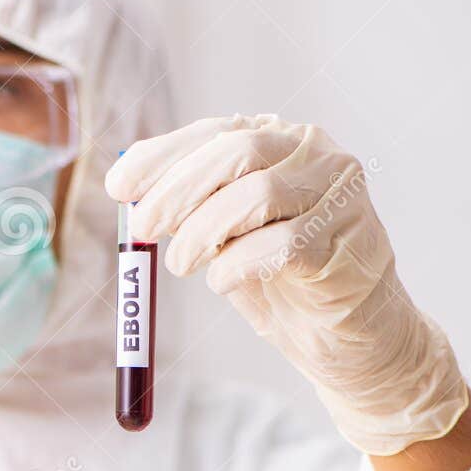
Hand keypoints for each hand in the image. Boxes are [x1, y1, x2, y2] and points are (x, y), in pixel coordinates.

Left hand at [106, 114, 468, 456]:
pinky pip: (282, 244)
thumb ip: (189, 208)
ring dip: (202, 232)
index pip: (214, 132)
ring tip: (181, 266)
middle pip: (236, 152)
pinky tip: (224, 282)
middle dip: (177, 191)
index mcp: (279, 140)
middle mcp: (314, 153)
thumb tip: (129, 191)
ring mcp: (339, 192)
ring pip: (257, 194)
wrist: (351, 338)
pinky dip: (237, 264)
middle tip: (143, 229)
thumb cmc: (280, 281)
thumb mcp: (224, 236)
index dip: (161, 157)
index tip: (118, 187)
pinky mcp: (352, 239)